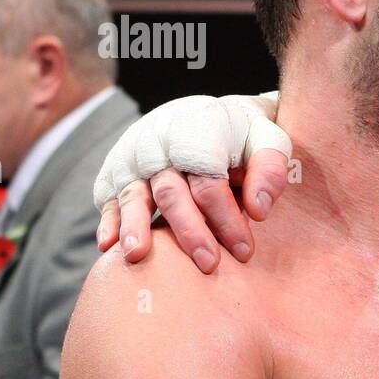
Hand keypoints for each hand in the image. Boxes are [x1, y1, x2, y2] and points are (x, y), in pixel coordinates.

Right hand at [95, 94, 291, 271]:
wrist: (210, 113)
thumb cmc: (243, 134)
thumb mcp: (267, 138)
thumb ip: (269, 168)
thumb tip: (259, 210)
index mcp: (200, 130)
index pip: (210, 181)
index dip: (226, 218)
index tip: (244, 251)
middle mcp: (162, 143)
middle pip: (171, 191)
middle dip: (189, 230)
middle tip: (208, 264)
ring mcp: (135, 157)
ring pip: (133, 194)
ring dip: (135, 226)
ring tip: (138, 256)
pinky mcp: (117, 171)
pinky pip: (109, 196)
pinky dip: (109, 221)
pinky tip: (108, 246)